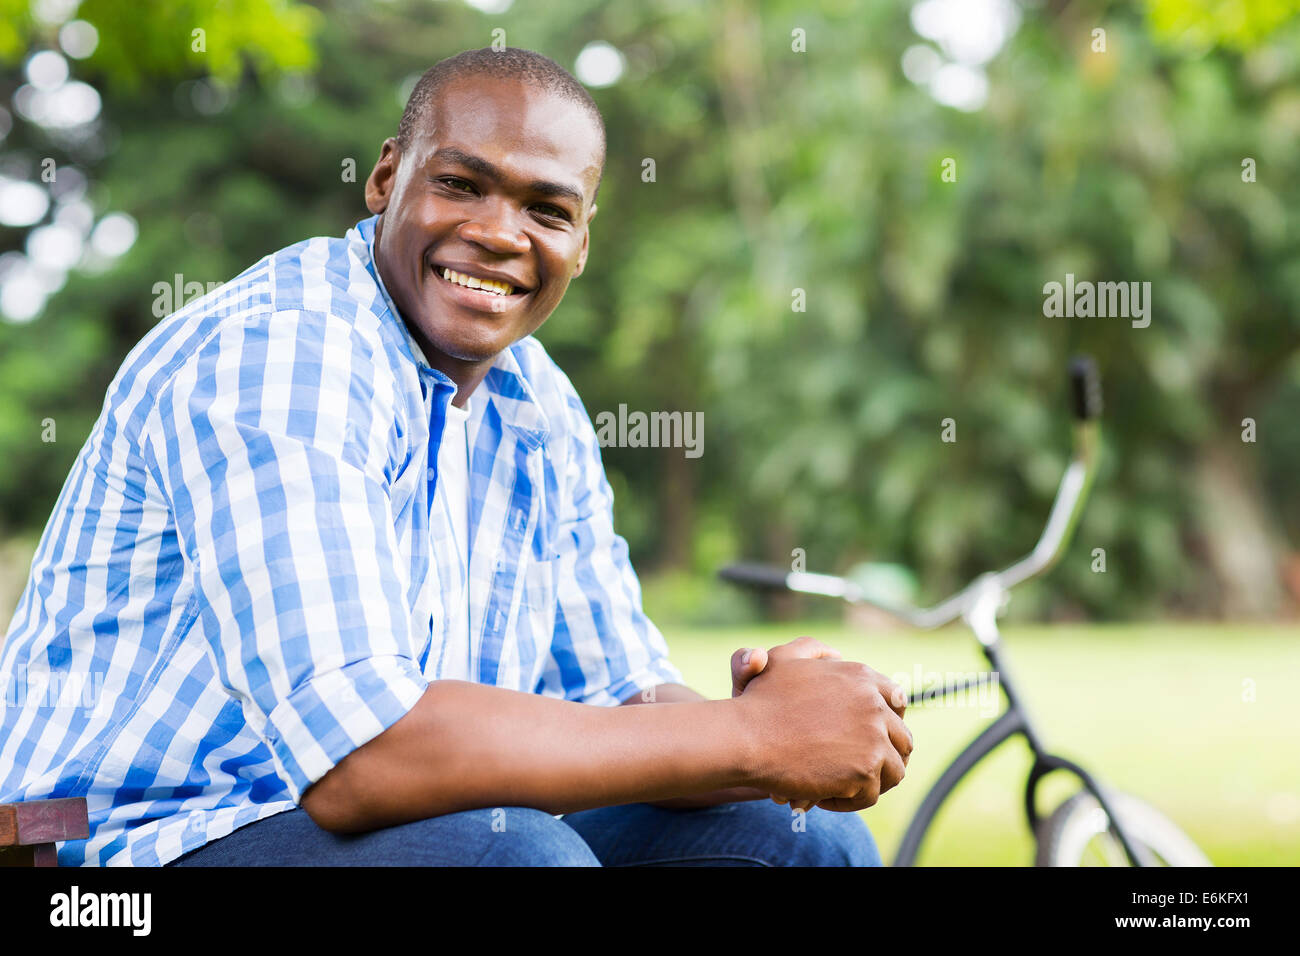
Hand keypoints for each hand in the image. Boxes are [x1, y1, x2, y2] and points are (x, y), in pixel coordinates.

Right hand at [732, 646, 912, 811]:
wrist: (747, 736)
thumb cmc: (760, 701)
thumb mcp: (783, 659)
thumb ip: (811, 650)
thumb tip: (836, 654)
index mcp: (860, 677)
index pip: (897, 701)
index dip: (888, 722)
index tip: (874, 737)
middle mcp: (874, 704)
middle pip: (902, 739)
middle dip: (885, 756)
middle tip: (862, 769)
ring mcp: (873, 737)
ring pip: (894, 770)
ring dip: (872, 782)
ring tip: (844, 786)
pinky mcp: (865, 769)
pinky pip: (870, 795)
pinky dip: (848, 801)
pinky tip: (824, 797)